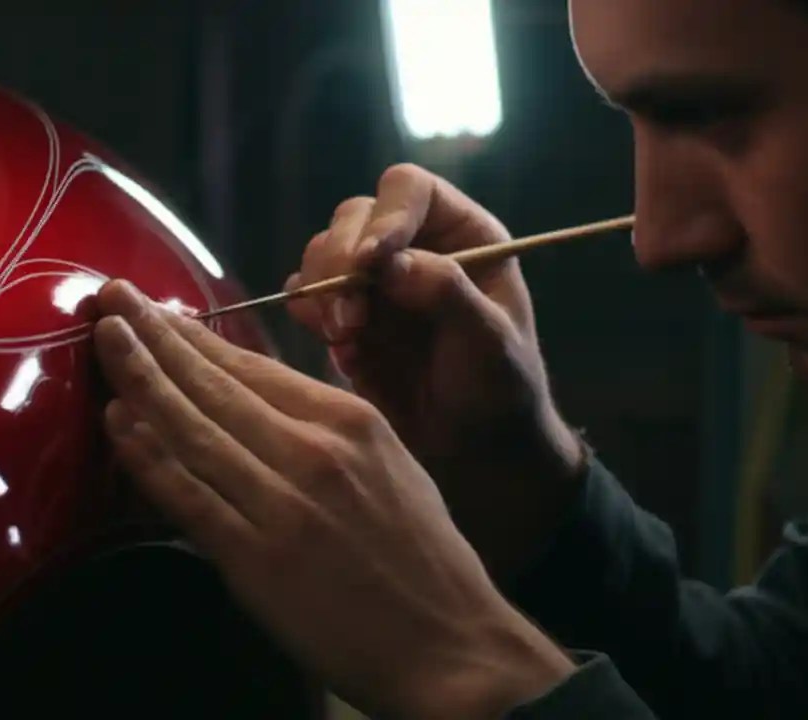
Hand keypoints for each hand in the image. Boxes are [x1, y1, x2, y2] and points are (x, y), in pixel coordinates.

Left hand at [93, 280, 573, 719]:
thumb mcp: (391, 467)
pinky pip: (189, 497)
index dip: (195, 336)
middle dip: (154, 336)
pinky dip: (147, 459)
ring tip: (103, 339)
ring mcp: (284, 502)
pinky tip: (117, 424)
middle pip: (215, 383)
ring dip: (139, 379)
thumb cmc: (424, 558)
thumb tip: (261, 401)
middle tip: (111, 298)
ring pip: (193, 429)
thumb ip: (329, 430)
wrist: (452, 645)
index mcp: (351, 421)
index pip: (254, 366)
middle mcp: (315, 450)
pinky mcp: (258, 558)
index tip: (155, 310)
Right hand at [290, 164, 584, 575]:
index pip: (409, 190)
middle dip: (341, 261)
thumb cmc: (501, 393)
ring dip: (321, 289)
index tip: (372, 262)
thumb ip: (447, 294)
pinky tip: (336, 346)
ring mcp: (374, 281)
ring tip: (344, 336)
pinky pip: (307, 296)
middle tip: (349, 318)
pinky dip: (309, 314)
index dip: (385, 216)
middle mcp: (413, 245)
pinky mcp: (344, 317)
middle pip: (353, 216)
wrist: (477, 454)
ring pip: (322, 253)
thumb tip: (389, 261)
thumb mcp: (491, 344)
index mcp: (462, 234)